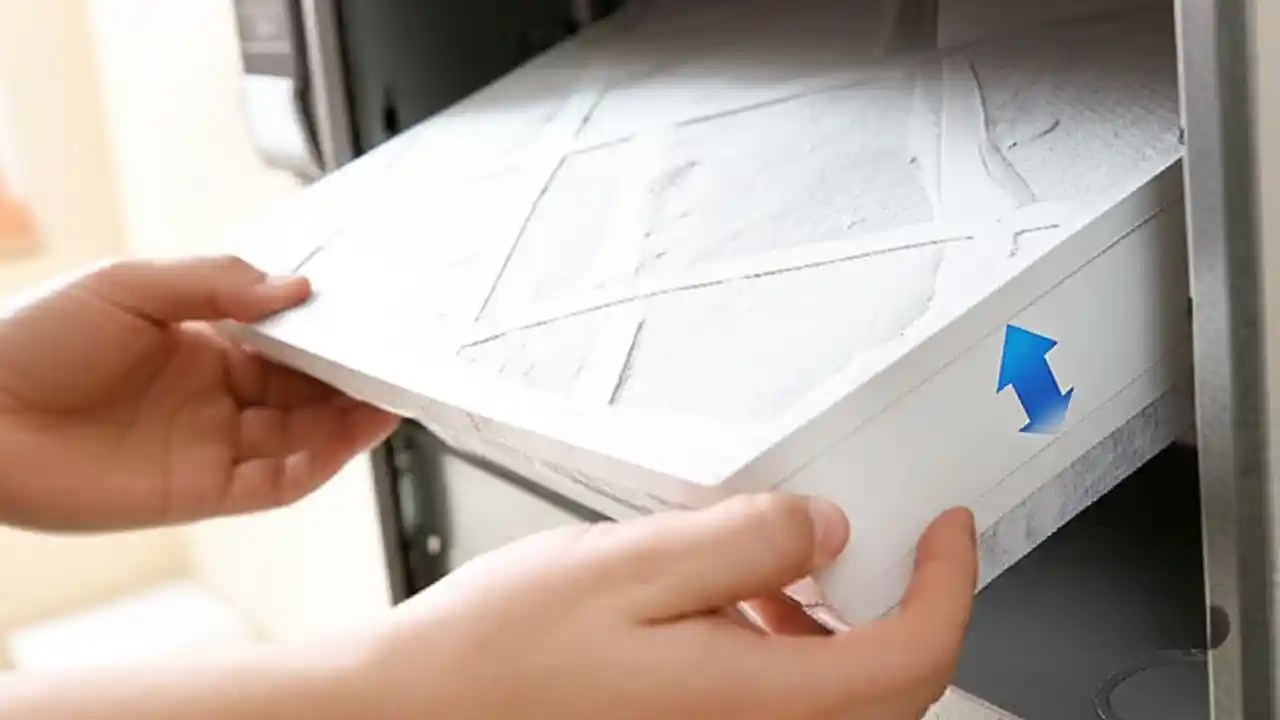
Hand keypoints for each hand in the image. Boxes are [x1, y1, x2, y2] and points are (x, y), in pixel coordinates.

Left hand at [0, 256, 398, 530]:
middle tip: (394, 364)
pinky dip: (317, 465)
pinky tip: (346, 441)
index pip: (286, 346)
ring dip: (348, 423)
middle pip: (305, 395)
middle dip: (351, 381)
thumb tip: (295, 288)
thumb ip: (216, 283)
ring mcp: (210, 447)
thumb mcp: (129, 286)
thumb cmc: (29, 343)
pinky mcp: (201, 491)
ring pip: (302, 439)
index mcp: (202, 348)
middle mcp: (214, 400)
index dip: (328, 339)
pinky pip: (276, 483)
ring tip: (387, 400)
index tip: (366, 323)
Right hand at [362, 496, 977, 719]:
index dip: (951, 586)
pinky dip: (782, 662)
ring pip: (832, 705)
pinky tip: (725, 619)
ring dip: (831, 635)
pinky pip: (776, 716)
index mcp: (758, 706)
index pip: (914, 657)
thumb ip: (742, 539)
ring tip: (774, 574)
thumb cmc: (493, 659)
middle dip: (892, 607)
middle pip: (885, 690)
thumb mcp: (627, 562)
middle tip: (865, 544)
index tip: (949, 533)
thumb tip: (824, 528)